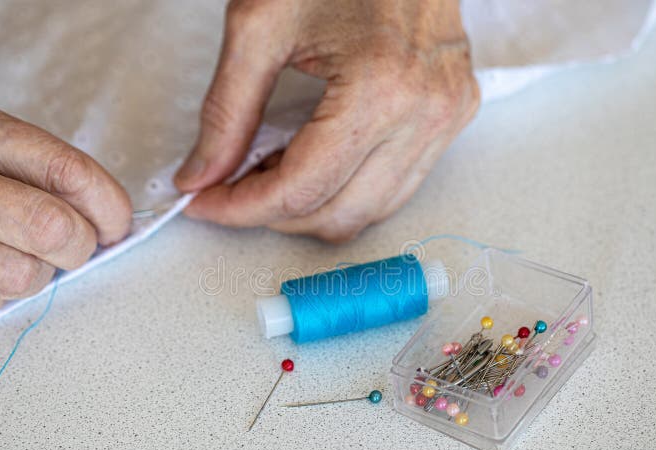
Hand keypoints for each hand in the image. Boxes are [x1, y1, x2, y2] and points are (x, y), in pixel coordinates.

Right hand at [0, 88, 131, 316]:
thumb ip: (34, 167)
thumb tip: (105, 221)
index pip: (67, 171)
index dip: (109, 206)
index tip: (117, 223)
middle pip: (50, 229)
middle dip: (77, 246)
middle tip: (73, 244)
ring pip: (19, 277)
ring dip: (35, 274)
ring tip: (19, 254)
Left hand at [175, 0, 478, 241]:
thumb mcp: (259, 28)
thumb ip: (225, 113)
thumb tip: (201, 177)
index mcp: (380, 89)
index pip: (302, 189)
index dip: (242, 207)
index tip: (204, 203)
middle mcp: (424, 114)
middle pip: (338, 214)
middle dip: (275, 214)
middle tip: (232, 185)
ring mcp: (446, 118)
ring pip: (371, 212)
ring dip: (314, 207)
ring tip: (275, 168)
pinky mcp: (454, 117)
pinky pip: (397, 186)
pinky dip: (349, 189)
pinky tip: (318, 160)